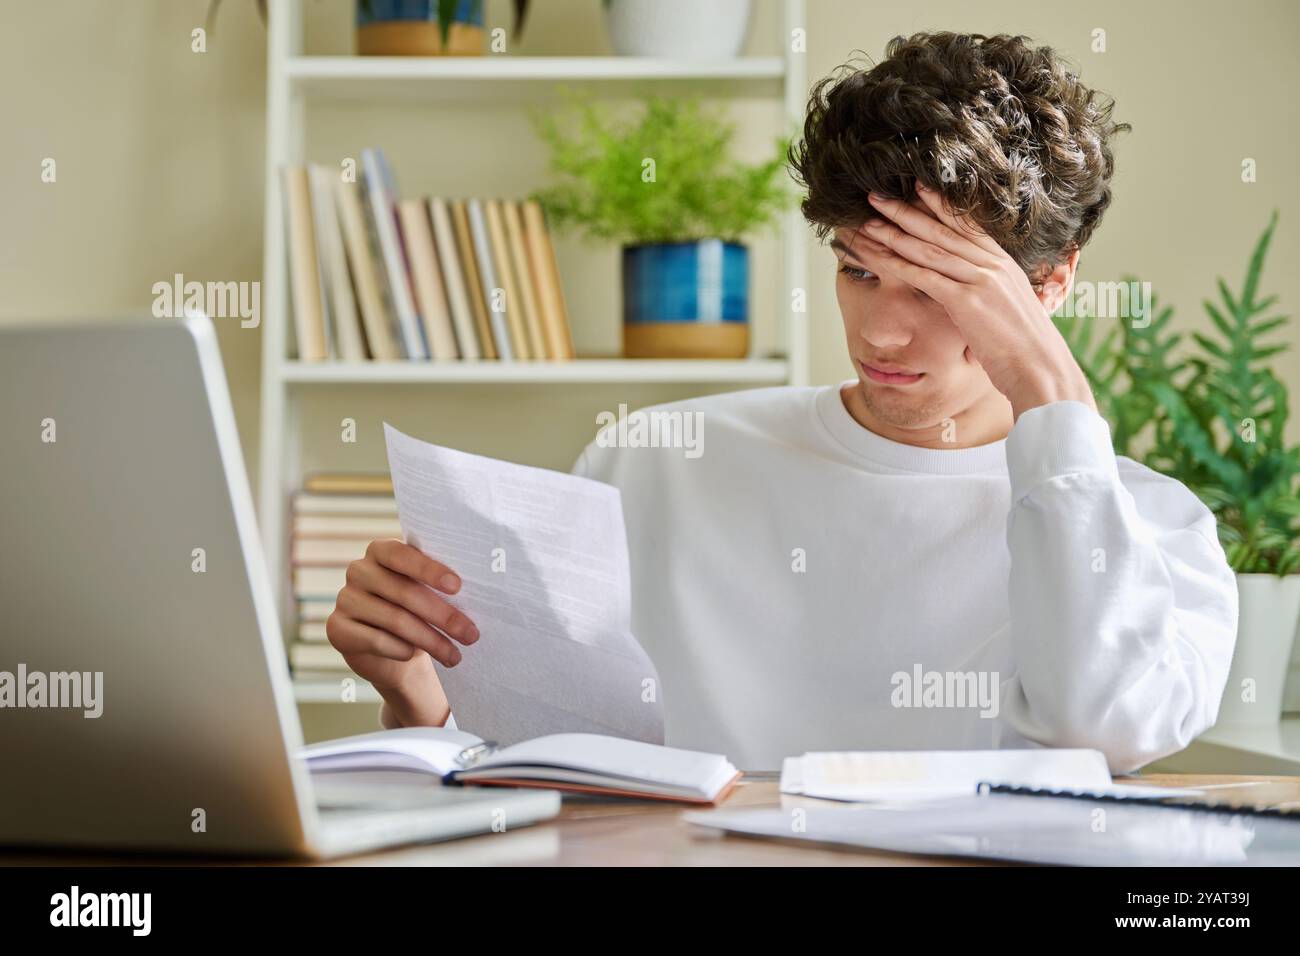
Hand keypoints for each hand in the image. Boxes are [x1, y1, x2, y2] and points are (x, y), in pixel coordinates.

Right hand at [325, 538, 478, 725]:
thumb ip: (440, 583)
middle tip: (470, 634)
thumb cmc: (419, 612)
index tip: (457, 587)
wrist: (392, 649)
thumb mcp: (428, 592)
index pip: (401, 554)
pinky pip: (375, 640)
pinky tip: (415, 656)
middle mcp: (358, 571)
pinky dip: (401, 649)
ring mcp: (344, 599)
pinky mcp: (337, 629)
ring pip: (394, 619)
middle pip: (403, 592)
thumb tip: (480, 586)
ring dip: (430, 640)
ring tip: (454, 655)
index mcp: (380, 551)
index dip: (428, 569)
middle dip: (442, 615)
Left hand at [855, 182, 1095, 419]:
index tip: (915, 187)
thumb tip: (980, 294)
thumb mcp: (1011, 310)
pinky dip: (900, 264)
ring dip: (895, 234)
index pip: (966, 225)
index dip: (939, 205)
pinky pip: (926, 277)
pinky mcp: (967, 302)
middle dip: (906, 211)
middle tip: (878, 196)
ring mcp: (981, 281)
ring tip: (868, 222)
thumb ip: (994, 293)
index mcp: (1004, 264)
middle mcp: (992, 266)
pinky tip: (879, 255)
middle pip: (942, 231)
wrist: (1041, 369)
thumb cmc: (1026, 348)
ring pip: (930, 250)